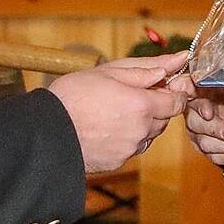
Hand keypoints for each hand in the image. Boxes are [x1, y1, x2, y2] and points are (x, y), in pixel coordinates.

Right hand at [48, 53, 192, 173]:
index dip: (171, 93)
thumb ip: (147, 69)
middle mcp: (141, 131)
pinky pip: (132, 148)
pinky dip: (126, 138)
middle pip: (164, 119)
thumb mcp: (109, 72)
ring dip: (141, 123)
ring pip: (149, 134)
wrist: (46, 132)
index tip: (158, 86)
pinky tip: (106, 128)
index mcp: (142, 106)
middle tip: (129, 95)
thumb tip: (177, 61)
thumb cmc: (74, 96)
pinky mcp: (118, 162)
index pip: (177, 102)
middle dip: (154, 107)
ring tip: (112, 112)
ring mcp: (130, 149)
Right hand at [187, 90, 223, 169]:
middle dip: (217, 130)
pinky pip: (216, 157)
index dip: (200, 107)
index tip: (209, 112)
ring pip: (207, 144)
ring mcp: (198, 134)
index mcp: (196, 94)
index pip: (192, 99)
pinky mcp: (208, 149)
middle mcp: (192, 115)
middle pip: (197, 125)